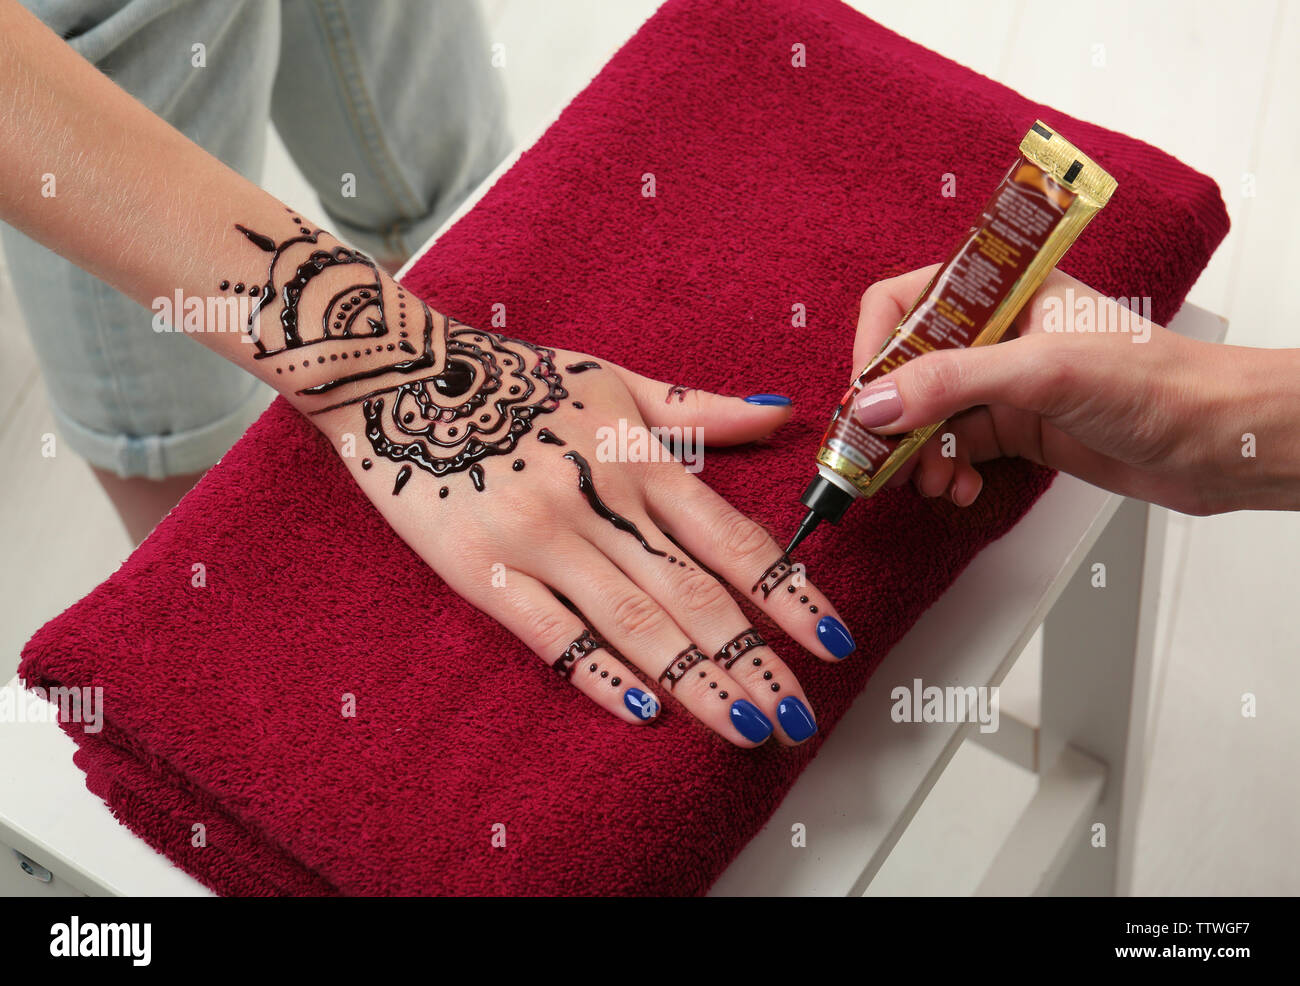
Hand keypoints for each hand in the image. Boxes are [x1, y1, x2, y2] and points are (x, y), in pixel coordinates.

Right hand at [225, 220, 853, 747]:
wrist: (400, 372)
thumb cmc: (513, 375)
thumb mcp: (614, 380)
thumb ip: (699, 408)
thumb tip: (782, 414)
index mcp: (639, 459)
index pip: (733, 538)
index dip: (788, 594)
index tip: (831, 642)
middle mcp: (602, 501)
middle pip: (695, 594)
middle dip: (755, 662)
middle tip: (797, 719)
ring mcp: (543, 537)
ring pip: (636, 620)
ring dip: (697, 680)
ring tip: (746, 728)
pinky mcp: (484, 569)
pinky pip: (553, 632)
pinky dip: (600, 672)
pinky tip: (645, 710)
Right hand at [850, 265, 1295, 514]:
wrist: (1219, 440)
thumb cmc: (1162, 382)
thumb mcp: (1045, 371)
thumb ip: (953, 381)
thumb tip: (877, 402)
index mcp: (1005, 290)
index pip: (908, 301)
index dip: (877, 346)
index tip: (867, 395)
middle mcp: (999, 332)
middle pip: (909, 364)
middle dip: (890, 413)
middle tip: (877, 454)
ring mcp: (1007, 382)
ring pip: (928, 412)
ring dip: (916, 451)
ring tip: (929, 478)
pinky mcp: (1019, 427)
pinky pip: (956, 446)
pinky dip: (946, 470)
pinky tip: (959, 486)